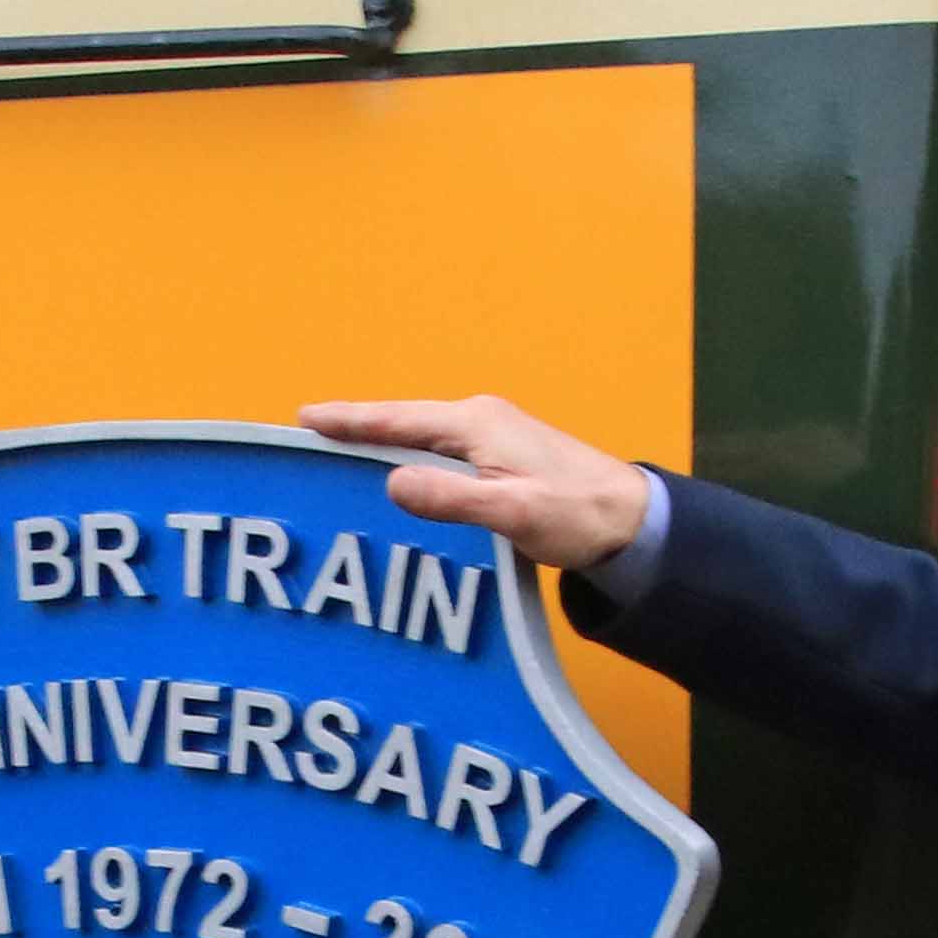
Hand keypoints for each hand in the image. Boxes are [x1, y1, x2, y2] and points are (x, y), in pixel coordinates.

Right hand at [295, 394, 650, 571]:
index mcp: (477, 425)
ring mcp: (493, 438)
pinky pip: (440, 455)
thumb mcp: (513, 513)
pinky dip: (410, 461)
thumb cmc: (578, 515)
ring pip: (421, 439)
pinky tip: (397, 480)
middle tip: (308, 439)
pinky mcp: (502, 459)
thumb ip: (452, 499)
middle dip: (356, 430)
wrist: (633, 521)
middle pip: (404, 423)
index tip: (305, 417)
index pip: (398, 419)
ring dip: (382, 446)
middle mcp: (481, 421)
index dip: (349, 421)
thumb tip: (391, 482)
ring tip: (340, 457)